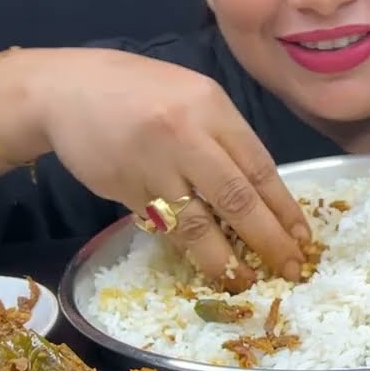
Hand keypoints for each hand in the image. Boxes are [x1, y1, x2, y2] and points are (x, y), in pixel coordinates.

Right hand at [36, 49, 308, 291]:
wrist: (66, 91)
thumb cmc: (138, 91)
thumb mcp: (192, 97)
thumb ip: (224, 137)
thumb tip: (259, 192)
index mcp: (212, 107)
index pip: (260, 166)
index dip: (285, 208)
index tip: (304, 239)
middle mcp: (187, 133)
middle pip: (238, 197)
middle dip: (269, 239)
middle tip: (289, 269)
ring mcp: (154, 163)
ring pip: (200, 223)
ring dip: (226, 258)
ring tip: (246, 279)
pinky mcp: (126, 189)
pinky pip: (165, 226)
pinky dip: (188, 249)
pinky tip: (205, 262)